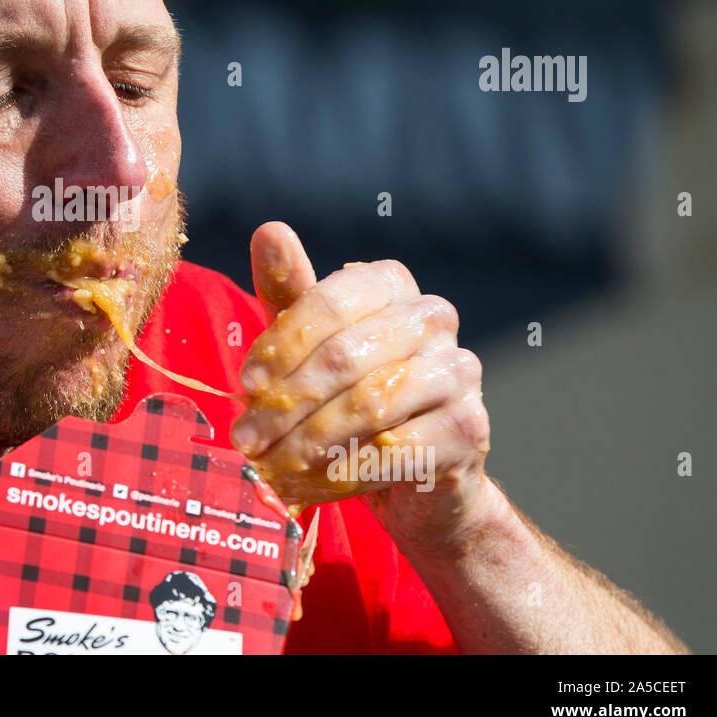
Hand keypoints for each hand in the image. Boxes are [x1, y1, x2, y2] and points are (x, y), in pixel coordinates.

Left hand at [231, 222, 494, 552]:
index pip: (329, 300)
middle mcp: (434, 318)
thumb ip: (289, 292)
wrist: (414, 476)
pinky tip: (309, 486)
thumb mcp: (310, 342)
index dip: (282, 345)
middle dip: (286, 403)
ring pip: (369, 405)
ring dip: (308, 442)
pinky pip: (396, 451)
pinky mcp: (471, 429)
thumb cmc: (348, 394)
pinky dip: (342, 473)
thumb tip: (269, 230)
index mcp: (391, 284)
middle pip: (345, 356)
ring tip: (270, 466)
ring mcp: (460, 372)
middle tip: (246, 438)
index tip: (247, 385)